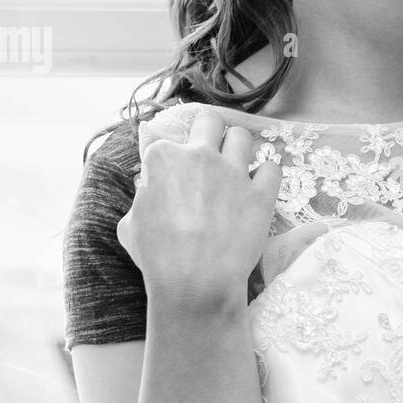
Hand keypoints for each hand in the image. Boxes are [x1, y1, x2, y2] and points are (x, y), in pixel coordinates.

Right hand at [117, 107, 284, 307]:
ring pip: (242, 136)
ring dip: (238, 148)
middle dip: (209, 132)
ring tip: (235, 167)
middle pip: (210, 121)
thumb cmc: (157, 257)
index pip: (166, 142)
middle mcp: (199, 155)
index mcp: (163, 158)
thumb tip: (149, 193)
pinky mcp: (261, 193)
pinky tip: (259, 187)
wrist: (195, 281)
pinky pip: (272, 168)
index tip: (173, 178)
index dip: (170, 161)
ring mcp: (233, 172)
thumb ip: (142, 199)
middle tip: (209, 154)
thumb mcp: (130, 225)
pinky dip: (267, 176)